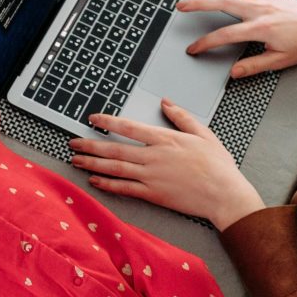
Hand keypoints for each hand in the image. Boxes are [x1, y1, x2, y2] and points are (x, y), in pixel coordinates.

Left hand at [68, 99, 263, 230]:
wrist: (224, 194)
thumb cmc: (217, 166)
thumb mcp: (203, 134)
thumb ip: (181, 117)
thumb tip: (166, 102)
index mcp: (165, 139)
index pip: (129, 127)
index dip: (108, 122)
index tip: (93, 118)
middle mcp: (154, 157)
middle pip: (115, 149)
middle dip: (90, 145)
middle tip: (73, 142)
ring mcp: (151, 177)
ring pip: (115, 168)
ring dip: (92, 163)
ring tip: (76, 160)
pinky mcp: (153, 195)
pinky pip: (124, 188)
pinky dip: (107, 184)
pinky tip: (94, 180)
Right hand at [179, 0, 296, 77]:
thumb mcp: (280, 61)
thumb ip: (254, 66)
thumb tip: (234, 72)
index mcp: (260, 28)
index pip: (225, 35)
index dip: (206, 43)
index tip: (193, 48)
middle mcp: (259, 9)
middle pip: (222, 2)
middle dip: (198, 4)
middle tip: (181, 7)